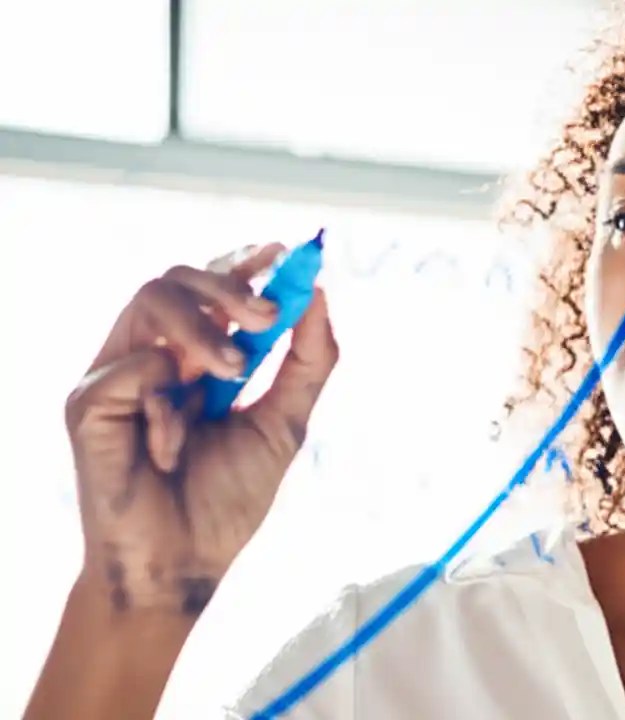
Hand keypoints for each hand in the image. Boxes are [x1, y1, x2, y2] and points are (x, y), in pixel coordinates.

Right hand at [64, 244, 338, 615]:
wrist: (186, 563)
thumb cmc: (228, 497)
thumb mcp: (285, 422)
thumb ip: (306, 362)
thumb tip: (319, 294)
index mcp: (197, 356)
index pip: (212, 287)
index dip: (245, 262)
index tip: (284, 253)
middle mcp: (155, 354)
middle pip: (178, 276)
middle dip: (228, 285)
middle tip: (267, 318)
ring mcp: (118, 374)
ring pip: (150, 297)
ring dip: (200, 327)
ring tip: (230, 373)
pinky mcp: (86, 402)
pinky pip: (131, 366)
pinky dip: (166, 407)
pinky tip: (170, 450)